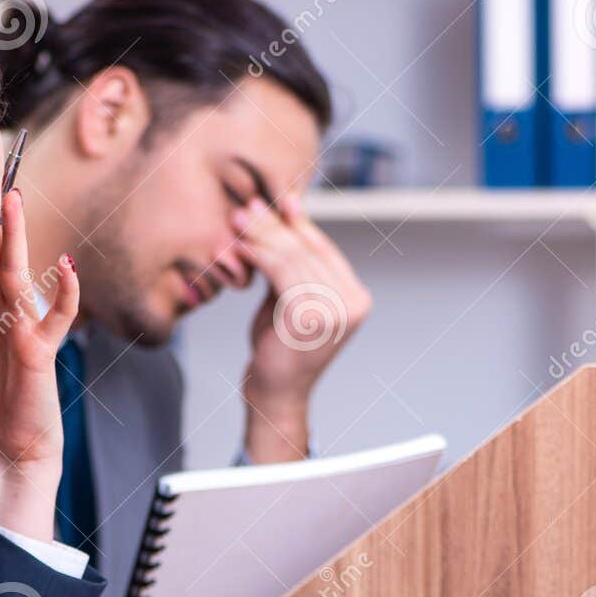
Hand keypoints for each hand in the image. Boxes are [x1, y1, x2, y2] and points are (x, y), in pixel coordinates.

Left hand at [233, 194, 370, 463]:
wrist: (275, 393)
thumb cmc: (280, 348)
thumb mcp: (291, 300)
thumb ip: (294, 265)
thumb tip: (286, 212)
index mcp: (357, 297)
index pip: (323, 249)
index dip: (297, 223)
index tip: (273, 202)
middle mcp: (353, 303)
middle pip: (307, 249)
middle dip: (274, 225)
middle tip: (247, 206)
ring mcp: (336, 311)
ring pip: (292, 257)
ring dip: (262, 235)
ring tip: (239, 220)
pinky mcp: (311, 316)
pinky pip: (280, 272)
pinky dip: (258, 254)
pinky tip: (240, 246)